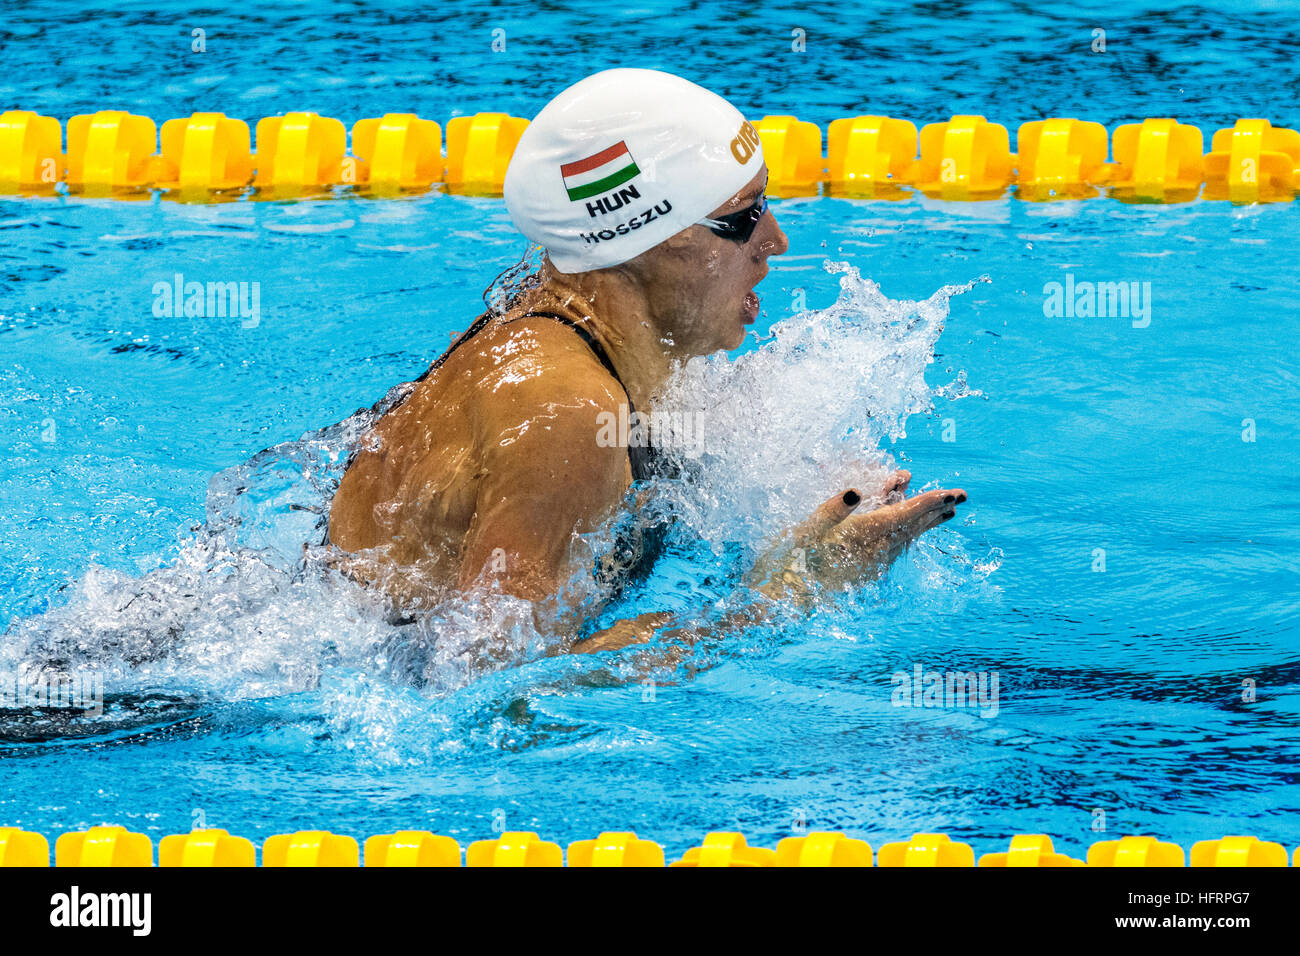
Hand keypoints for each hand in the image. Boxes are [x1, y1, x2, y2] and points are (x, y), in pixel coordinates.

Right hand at [749, 471, 966, 601]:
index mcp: (863, 536)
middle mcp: (873, 553)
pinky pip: (892, 552)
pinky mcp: (861, 576)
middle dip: (936, 511)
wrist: (777, 605)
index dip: (931, 502)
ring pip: (904, 540)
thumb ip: (832, 508)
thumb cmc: (785, 563)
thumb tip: (857, 490)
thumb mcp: (803, 529)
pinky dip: (905, 537)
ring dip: (923, 524)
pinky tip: (905, 535)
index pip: (906, 515)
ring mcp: (869, 567)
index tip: (954, 493)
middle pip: (912, 528)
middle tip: (960, 499)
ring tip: (941, 513)